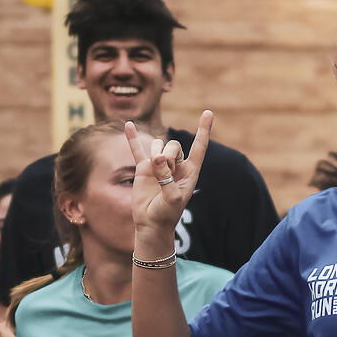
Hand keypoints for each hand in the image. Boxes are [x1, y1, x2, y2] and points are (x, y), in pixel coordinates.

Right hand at [126, 111, 211, 246]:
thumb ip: (166, 178)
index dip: (204, 130)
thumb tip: (156, 157)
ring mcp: (158, 165)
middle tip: (165, 172)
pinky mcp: (143, 168)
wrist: (151, 223)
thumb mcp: (172, 198)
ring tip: (155, 170)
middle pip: (173, 145)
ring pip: (158, 145)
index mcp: (189, 171)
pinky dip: (132, 138)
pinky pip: (137, 149)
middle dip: (169, 155)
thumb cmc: (167, 214)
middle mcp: (175, 165)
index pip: (199, 147)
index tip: (207, 112)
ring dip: (156, 152)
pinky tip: (128, 124)